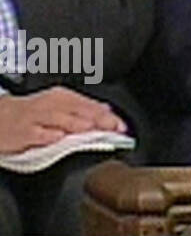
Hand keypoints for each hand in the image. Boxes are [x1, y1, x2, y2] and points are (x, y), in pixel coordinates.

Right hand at [0, 86, 126, 154]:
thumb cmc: (29, 113)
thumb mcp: (57, 105)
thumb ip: (82, 108)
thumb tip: (107, 110)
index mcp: (62, 97)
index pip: (90, 105)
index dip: (108, 116)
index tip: (122, 126)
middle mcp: (51, 105)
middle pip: (79, 111)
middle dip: (98, 120)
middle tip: (114, 128)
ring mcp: (36, 118)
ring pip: (60, 119)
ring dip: (76, 124)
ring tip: (91, 129)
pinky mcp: (22, 132)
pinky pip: (37, 133)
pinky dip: (48, 135)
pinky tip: (59, 138)